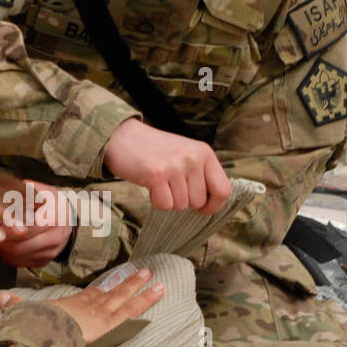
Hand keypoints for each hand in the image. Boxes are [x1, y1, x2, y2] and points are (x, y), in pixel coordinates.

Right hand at [0, 268, 162, 343]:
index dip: (98, 294)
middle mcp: (87, 306)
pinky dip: (146, 300)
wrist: (41, 332)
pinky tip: (159, 290)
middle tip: (141, 274)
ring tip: (155, 278)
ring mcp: (99, 312)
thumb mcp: (22, 314)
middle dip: (125, 285)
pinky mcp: (109, 321)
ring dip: (139, 287)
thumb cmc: (33, 326)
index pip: (87, 298)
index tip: (106, 289)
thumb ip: (13, 307)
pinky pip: (131, 309)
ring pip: (123, 298)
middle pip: (109, 294)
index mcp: (69, 305)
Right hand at [103, 118, 231, 213]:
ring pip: (180, 205)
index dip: (214, 206)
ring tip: (160, 182)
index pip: (223, 190)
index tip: (203, 209)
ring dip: (168, 200)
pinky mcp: (156, 175)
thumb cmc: (156, 150)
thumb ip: (201, 174)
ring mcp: (175, 166)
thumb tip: (211, 206)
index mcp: (204, 153)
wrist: (123, 137)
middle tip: (170, 185)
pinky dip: (156, 202)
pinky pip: (164, 205)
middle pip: (198, 202)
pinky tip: (151, 186)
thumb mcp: (186, 154)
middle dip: (183, 200)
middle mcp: (193, 158)